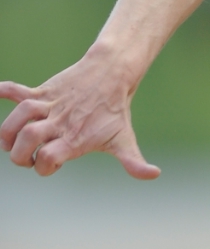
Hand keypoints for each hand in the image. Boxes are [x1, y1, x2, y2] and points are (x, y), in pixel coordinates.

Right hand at [0, 53, 159, 178]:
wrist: (113, 74)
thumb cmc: (115, 112)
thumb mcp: (124, 139)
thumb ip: (133, 162)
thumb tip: (155, 174)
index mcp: (76, 139)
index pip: (49, 158)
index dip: (43, 167)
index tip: (49, 166)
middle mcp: (60, 122)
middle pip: (29, 139)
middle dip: (19, 154)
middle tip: (25, 157)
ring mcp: (51, 105)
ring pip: (21, 114)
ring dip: (7, 129)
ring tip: (7, 141)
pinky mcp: (44, 91)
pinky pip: (19, 90)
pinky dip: (4, 91)